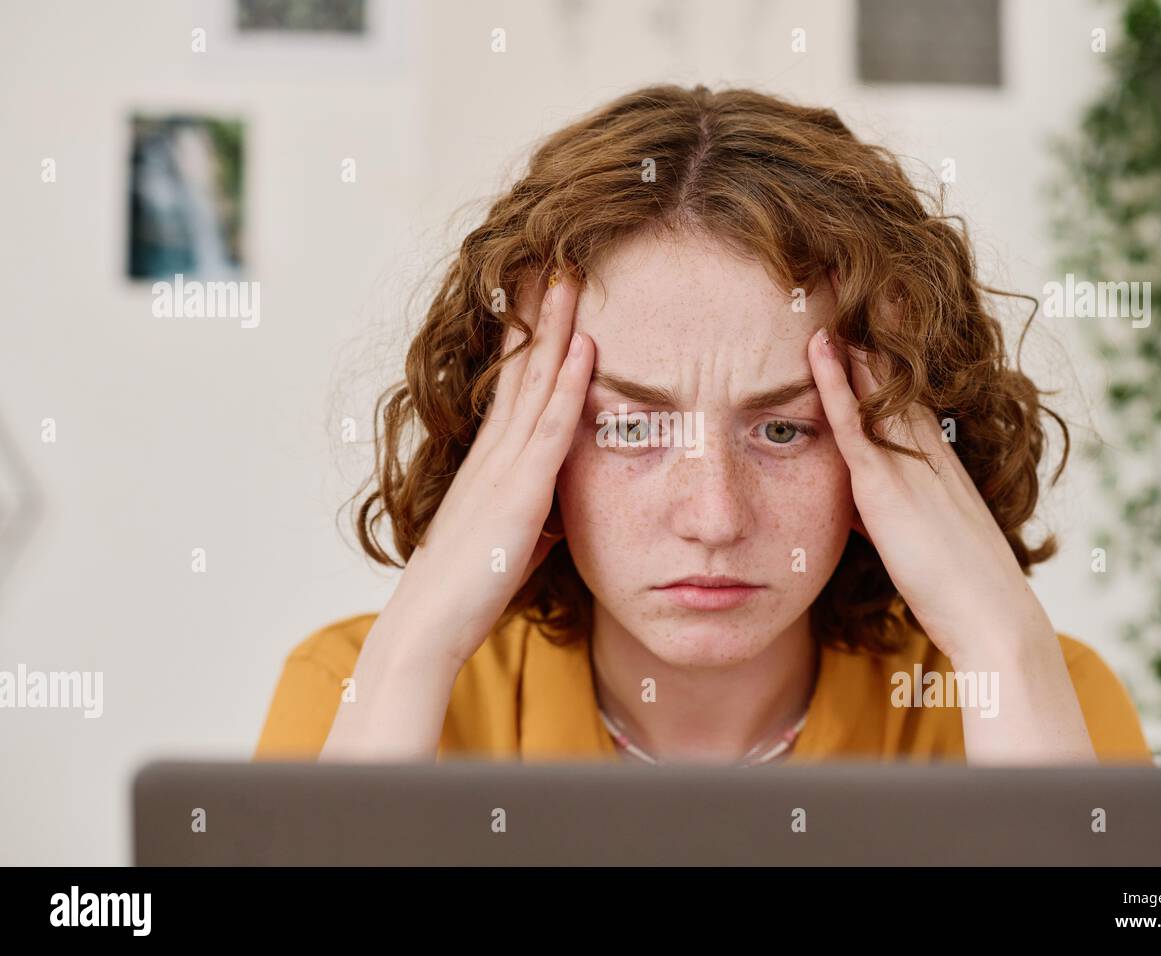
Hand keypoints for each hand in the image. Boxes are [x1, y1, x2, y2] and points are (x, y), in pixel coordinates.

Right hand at [394, 270, 593, 667]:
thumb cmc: (464, 592)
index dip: (529, 337)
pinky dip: (568, 385)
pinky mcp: (518, 494)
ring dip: (557, 327)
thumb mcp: (508, 545)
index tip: (542, 293)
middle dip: (539, 312)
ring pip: (535, 382)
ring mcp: (503, 468)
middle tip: (555, 257)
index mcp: (489, 462)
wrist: (426, 627)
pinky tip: (585, 348)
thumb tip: (555, 514)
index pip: (512, 385)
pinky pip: (549, 429)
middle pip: (521, 367)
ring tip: (572, 275)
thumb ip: (533, 520)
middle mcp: (493, 453)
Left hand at [805, 307, 1053, 667]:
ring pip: (876, 384)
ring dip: (853, 335)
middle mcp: (927, 449)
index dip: (887, 349)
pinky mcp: (889, 486)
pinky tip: (820, 347)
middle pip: (895, 372)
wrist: (992, 618)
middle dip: (875, 322)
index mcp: (936, 460)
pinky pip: (856, 423)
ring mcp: (909, 463)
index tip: (874, 304)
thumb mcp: (915, 541)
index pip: (907, 391)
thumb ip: (885, 514)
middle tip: (853, 268)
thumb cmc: (958, 589)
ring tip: (832, 281)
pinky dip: (837, 382)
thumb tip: (858, 506)